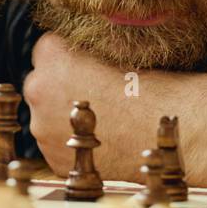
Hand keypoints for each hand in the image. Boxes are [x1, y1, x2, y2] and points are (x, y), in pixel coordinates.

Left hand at [23, 32, 203, 181]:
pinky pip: (60, 146)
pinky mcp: (56, 159)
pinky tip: (103, 140)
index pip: (47, 50)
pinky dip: (76, 143)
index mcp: (51, 57)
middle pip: (42, 84)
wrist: (168, 132)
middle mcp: (38, 91)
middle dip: (61, 89)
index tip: (87, 66)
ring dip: (66, 118)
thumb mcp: (117, 49)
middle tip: (97, 95)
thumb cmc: (151, 87)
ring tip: (104, 120)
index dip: (69, 57)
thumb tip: (83, 49)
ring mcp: (43, 129)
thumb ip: (88, 48)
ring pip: (47, 118)